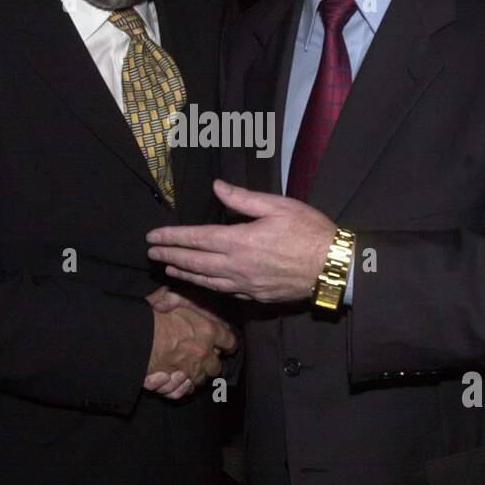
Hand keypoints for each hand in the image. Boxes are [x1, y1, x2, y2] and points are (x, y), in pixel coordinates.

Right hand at [143, 286, 236, 399]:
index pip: (229, 341)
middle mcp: (203, 353)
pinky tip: (175, 378)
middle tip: (199, 356)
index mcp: (207, 331)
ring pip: (201, 379)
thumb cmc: (150, 318)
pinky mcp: (177, 384)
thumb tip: (180, 297)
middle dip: (209, 362)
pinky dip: (182, 387)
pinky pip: (186, 390)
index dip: (227, 343)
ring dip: (195, 374)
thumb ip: (180, 299)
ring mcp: (191, 371)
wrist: (133, 339)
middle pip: (216, 365)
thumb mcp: (168, 297)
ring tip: (184, 367)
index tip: (224, 344)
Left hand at [146, 179, 335, 302]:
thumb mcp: (277, 205)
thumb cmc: (309, 231)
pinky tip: (202, 283)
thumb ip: (243, 198)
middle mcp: (237, 267)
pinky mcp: (257, 297)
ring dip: (184, 274)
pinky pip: (224, 292)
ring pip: (206, 281)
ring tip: (169, 268)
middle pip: (194, 263)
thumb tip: (217, 186)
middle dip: (170, 256)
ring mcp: (246, 285)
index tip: (153, 236)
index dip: (172, 237)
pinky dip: (207, 287)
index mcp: (240, 241)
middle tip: (151, 253)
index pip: (196, 239)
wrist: (333, 267)